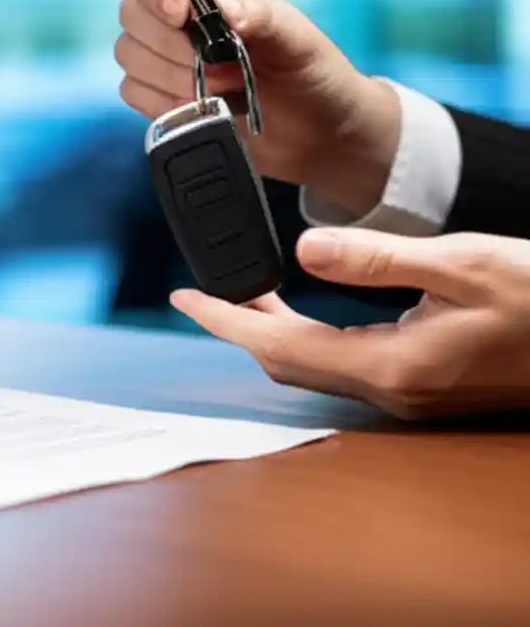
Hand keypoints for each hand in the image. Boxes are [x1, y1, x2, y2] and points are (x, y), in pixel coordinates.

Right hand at [117, 0, 402, 216]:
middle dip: (169, 45)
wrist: (316, 134)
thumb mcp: (298, 41)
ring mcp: (167, 55)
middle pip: (133, 11)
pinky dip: (162, 102)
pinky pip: (131, 90)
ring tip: (220, 90)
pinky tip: (200, 106)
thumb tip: (222, 9)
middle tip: (219, 67)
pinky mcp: (159, 93)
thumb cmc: (313, 76)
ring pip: (128, 53)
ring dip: (170, 77)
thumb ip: (262, 18)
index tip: (179, 16)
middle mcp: (185, 14)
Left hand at [171, 227, 529, 419]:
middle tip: (210, 288)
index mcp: (394, 366)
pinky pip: (343, 368)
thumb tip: (303, 250)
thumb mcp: (463, 261)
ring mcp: (409, 398)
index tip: (185, 297)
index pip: (280, 345)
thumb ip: (376, 258)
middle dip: (242, 326)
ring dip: (273, 333)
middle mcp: (393, 393)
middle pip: (288, 364)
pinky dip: (309, 340)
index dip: (226, 320)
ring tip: (246, 292)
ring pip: (314, 368)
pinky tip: (305, 314)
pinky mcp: (423, 390)